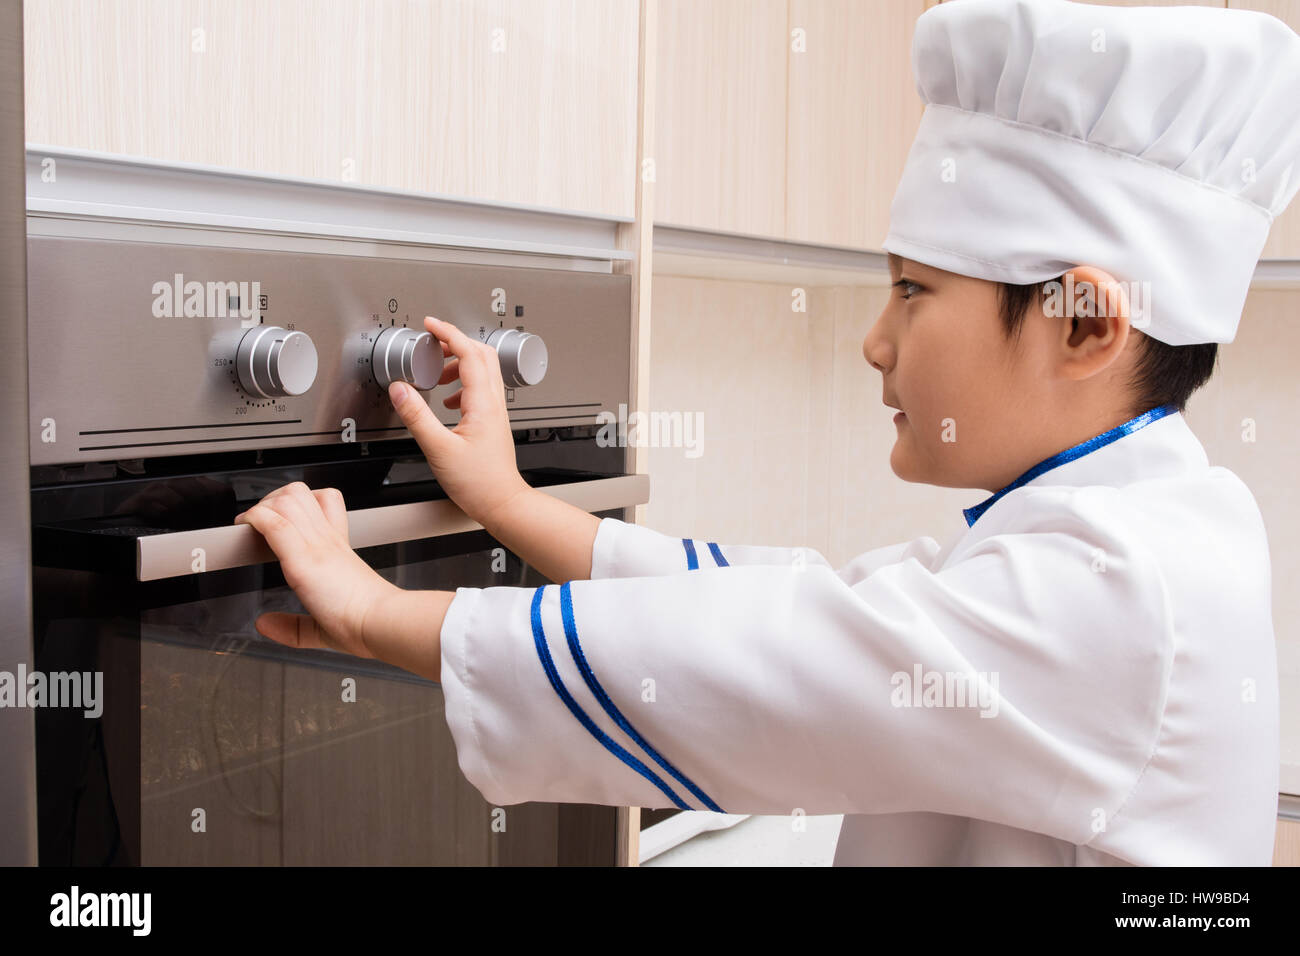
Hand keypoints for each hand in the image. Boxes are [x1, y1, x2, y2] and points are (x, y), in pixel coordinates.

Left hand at [234, 482, 396, 658]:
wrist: (381, 622)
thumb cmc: (364, 623)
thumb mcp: (323, 626)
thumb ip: (292, 626)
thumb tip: (264, 624)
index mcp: (338, 549)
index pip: (324, 502)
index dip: (302, 501)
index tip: (283, 518)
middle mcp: (327, 541)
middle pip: (300, 492)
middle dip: (273, 498)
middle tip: (260, 519)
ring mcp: (316, 546)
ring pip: (286, 500)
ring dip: (262, 507)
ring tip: (251, 525)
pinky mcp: (304, 559)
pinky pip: (274, 523)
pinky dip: (255, 519)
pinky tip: (247, 528)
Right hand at [387, 316, 530, 526]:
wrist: (502, 503)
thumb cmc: (479, 483)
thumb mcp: (438, 449)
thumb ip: (417, 416)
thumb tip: (400, 389)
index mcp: (482, 403)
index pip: (469, 353)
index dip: (448, 333)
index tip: (431, 324)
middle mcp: (494, 403)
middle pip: (481, 355)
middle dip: (455, 342)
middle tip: (432, 342)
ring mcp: (496, 412)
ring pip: (483, 372)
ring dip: (458, 364)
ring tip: (435, 373)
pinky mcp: (493, 423)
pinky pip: (481, 390)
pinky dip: (462, 384)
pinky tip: (447, 402)